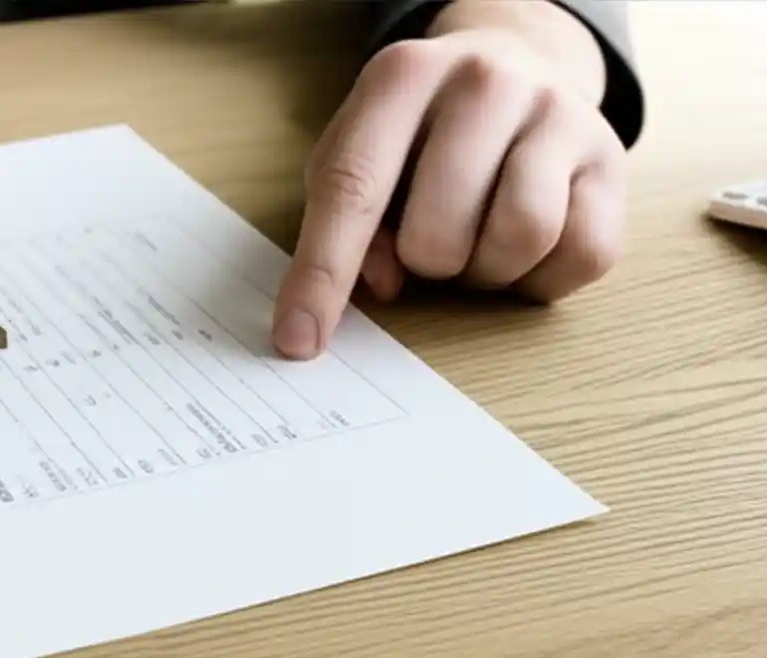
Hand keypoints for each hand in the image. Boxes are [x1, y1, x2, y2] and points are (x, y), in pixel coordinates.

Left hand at [271, 8, 626, 359]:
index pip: (352, 188)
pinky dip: (544, 276)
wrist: (518, 64)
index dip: (322, 275)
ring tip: (478, 240)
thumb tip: (383, 285)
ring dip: (487, 271)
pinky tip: (525, 247)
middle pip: (439, 232)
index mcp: (401, 77)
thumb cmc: (419, 132)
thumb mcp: (359, 153)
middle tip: (433, 238)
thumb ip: (346, 218)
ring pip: (520, 238)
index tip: (299, 340)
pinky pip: (581, 254)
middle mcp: (484, 81)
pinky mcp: (612, 156)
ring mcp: (557, 112)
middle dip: (425, 262)